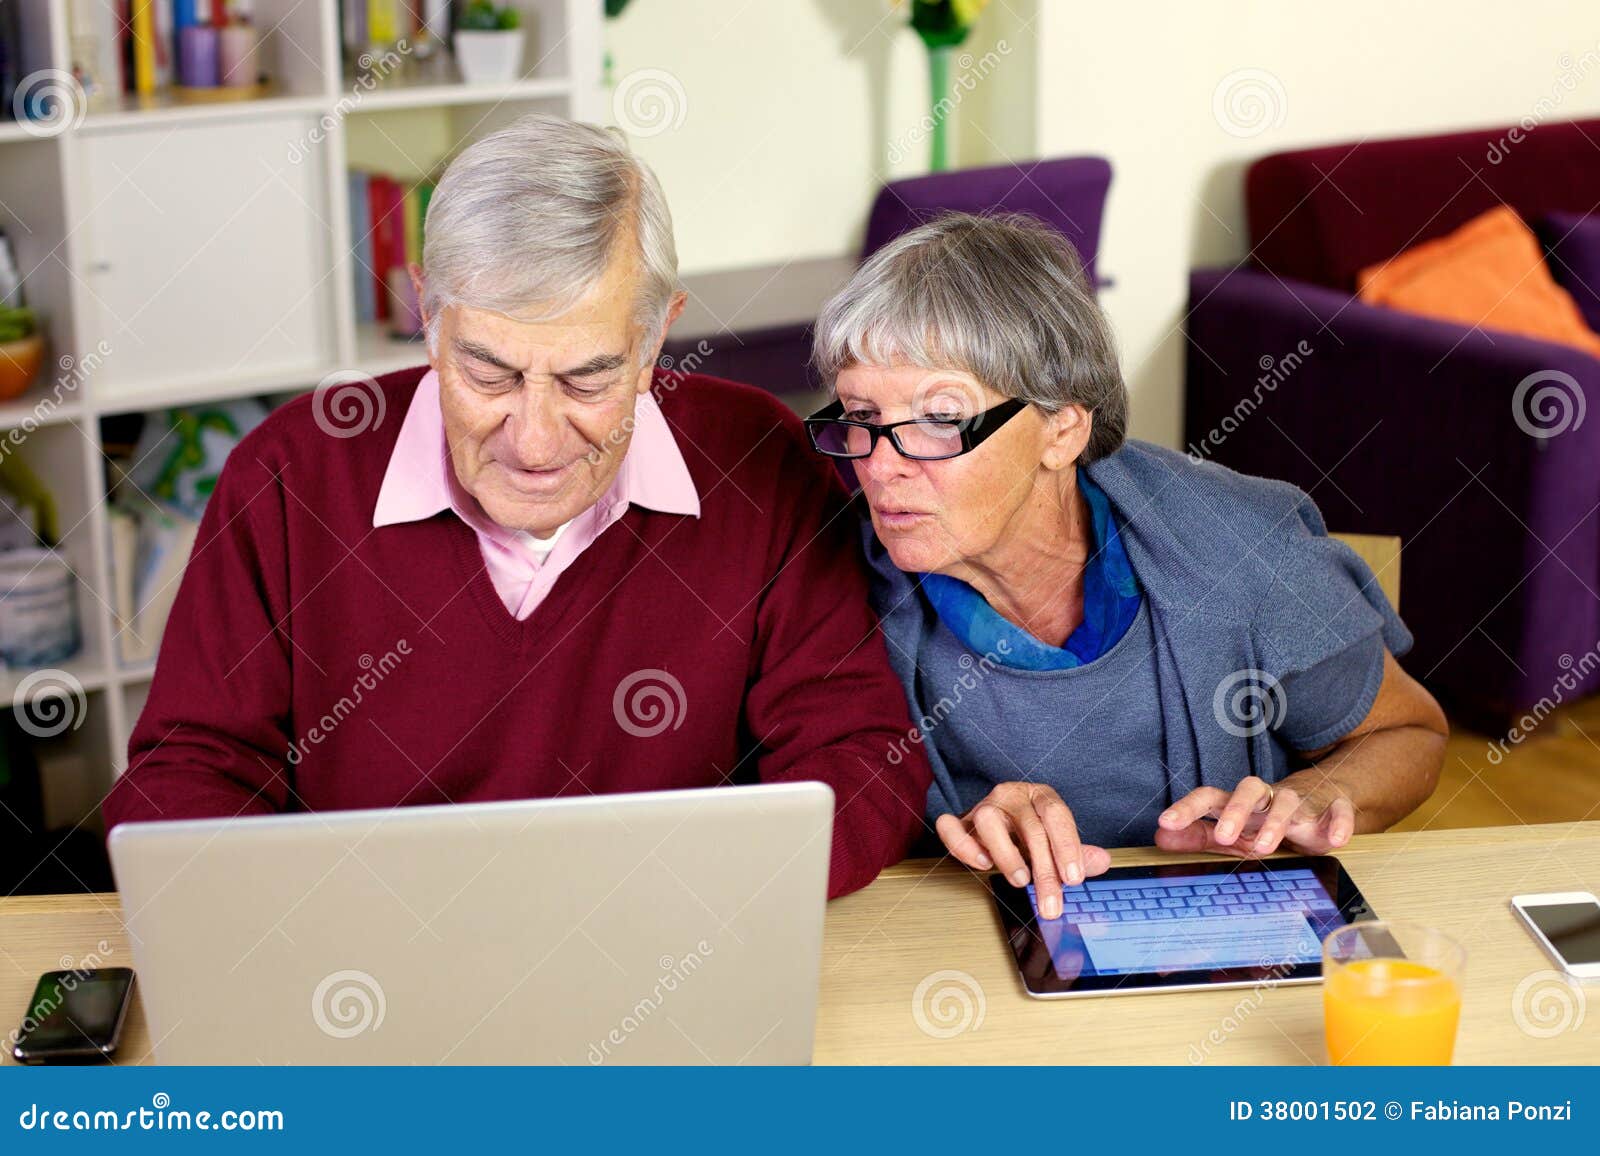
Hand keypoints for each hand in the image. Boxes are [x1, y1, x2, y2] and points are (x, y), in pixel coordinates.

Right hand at [935, 782, 1111, 917]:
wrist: (1000, 820)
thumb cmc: (1030, 832)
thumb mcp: (1057, 841)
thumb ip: (1078, 854)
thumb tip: (1102, 861)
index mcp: (1040, 796)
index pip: (1056, 814)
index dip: (1066, 846)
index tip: (1073, 879)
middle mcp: (1012, 796)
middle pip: (1030, 827)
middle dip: (1044, 870)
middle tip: (1051, 904)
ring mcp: (984, 807)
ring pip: (989, 820)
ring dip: (1007, 855)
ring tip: (1020, 880)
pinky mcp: (961, 822)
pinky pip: (951, 827)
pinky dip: (964, 846)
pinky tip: (983, 864)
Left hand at [1154, 775, 1355, 857]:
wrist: (1319, 803)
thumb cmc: (1267, 820)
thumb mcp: (1232, 831)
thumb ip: (1198, 836)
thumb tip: (1160, 837)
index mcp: (1238, 802)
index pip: (1209, 797)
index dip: (1187, 808)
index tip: (1165, 822)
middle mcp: (1267, 798)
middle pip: (1249, 790)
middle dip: (1235, 811)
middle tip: (1224, 837)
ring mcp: (1301, 802)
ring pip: (1288, 801)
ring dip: (1276, 822)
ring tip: (1265, 847)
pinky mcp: (1332, 810)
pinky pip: (1338, 811)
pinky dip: (1339, 823)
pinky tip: (1335, 839)